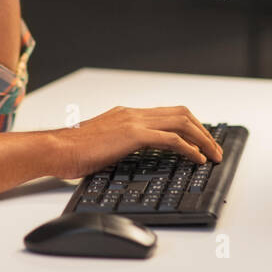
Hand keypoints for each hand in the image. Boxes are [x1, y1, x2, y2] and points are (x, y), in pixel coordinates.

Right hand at [51, 106, 223, 179]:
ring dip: (202, 139)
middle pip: (181, 113)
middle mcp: (133, 113)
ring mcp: (133, 121)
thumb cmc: (73, 151)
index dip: (190, 125)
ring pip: (181, 122)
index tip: (202, 140)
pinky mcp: (132, 134)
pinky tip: (197, 158)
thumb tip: (133, 154)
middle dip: (203, 131)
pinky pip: (170, 139)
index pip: (168, 113)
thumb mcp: (103, 144)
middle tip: (215, 149)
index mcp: (127, 114)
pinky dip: (189, 148)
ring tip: (213, 155)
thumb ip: (121, 143)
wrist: (57, 149)